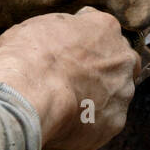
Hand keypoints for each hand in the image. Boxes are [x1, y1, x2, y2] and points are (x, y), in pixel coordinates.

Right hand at [0, 7, 138, 149]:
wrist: (26, 96)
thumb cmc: (26, 57)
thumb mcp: (39, 25)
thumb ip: (64, 30)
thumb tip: (63, 36)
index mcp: (105, 28)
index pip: (103, 32)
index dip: (85, 45)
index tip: (69, 55)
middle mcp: (123, 58)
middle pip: (118, 64)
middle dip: (100, 72)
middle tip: (71, 81)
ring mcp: (122, 93)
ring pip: (114, 96)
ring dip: (96, 100)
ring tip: (64, 106)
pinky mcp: (114, 124)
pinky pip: (103, 123)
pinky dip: (88, 124)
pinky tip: (65, 123)